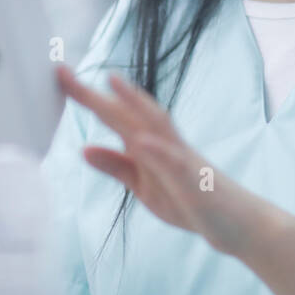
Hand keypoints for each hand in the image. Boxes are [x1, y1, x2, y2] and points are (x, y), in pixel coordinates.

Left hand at [55, 65, 263, 256]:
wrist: (235, 223)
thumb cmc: (189, 199)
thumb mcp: (142, 186)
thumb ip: (117, 166)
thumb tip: (83, 148)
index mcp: (147, 144)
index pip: (112, 115)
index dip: (85, 97)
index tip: (58, 76)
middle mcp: (163, 142)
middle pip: (127, 112)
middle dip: (96, 93)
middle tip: (62, 72)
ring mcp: (181, 157)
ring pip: (156, 124)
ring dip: (133, 103)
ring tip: (109, 82)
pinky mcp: (195, 180)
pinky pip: (176, 162)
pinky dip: (158, 150)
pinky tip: (141, 141)